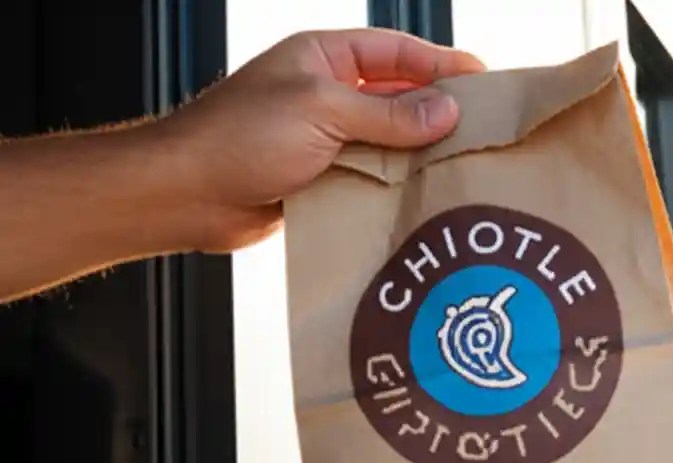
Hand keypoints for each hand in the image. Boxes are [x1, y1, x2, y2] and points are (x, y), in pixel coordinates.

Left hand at [158, 29, 484, 251]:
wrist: (185, 196)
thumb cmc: (238, 137)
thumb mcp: (322, 111)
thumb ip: (389, 114)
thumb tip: (447, 110)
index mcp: (324, 58)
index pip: (397, 53)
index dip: (441, 63)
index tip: (483, 79)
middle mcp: (328, 95)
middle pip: (400, 98)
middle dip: (438, 113)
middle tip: (485, 128)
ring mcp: (326, 139)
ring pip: (390, 143)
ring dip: (420, 156)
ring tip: (463, 166)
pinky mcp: (323, 180)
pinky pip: (372, 180)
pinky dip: (396, 189)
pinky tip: (423, 199)